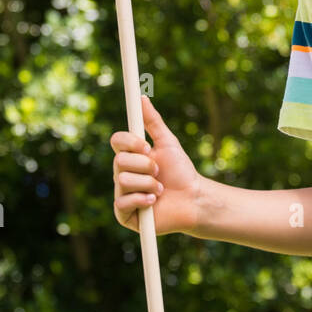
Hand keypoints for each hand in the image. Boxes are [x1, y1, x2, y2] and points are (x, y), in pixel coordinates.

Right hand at [110, 94, 200, 236]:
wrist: (194, 199)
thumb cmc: (181, 172)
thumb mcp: (167, 143)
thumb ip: (153, 121)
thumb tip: (142, 97)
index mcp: (131, 157)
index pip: (117, 142)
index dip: (131, 143)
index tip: (147, 146)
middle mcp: (123, 175)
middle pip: (119, 161)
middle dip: (145, 165)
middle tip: (159, 172)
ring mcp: (123, 195)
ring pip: (123, 181)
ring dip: (148, 183)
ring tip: (160, 189)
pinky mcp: (125, 215)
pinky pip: (122, 203)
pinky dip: (142, 200)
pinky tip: (154, 201)